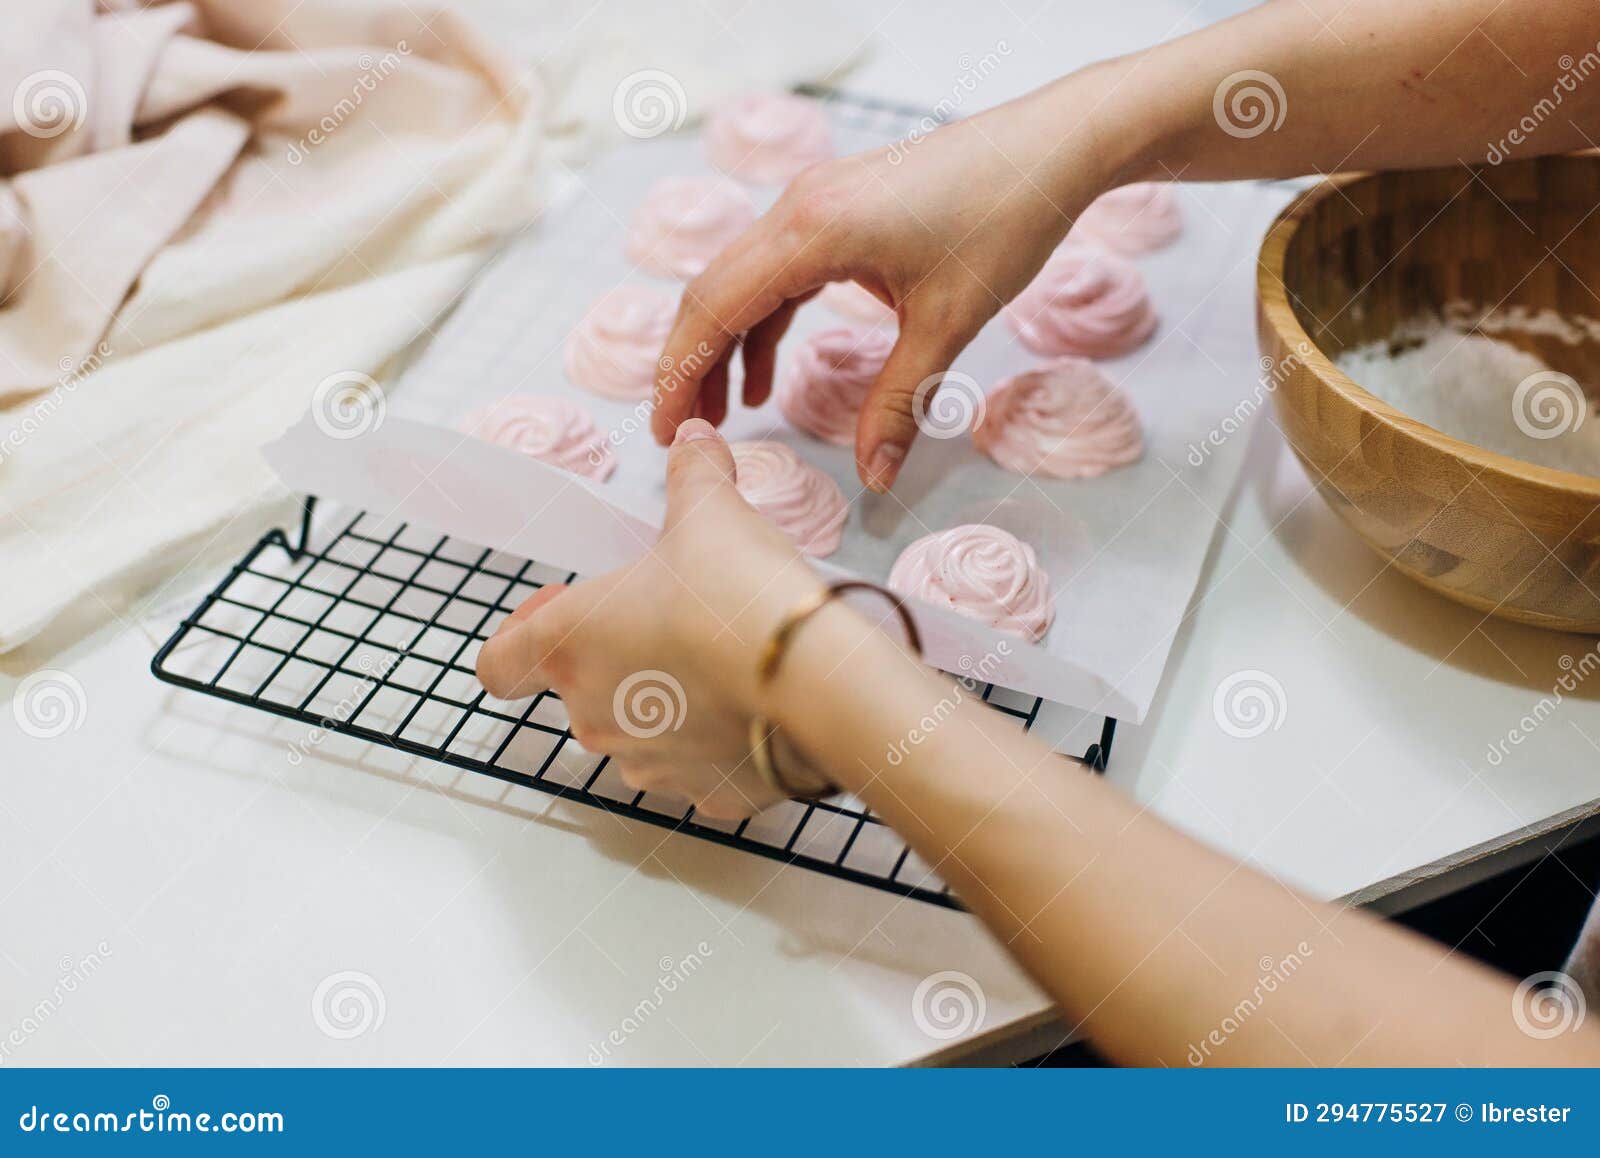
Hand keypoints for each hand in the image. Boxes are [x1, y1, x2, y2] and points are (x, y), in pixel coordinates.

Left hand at [476, 419, 831, 818]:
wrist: (813, 678)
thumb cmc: (737, 594)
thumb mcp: (710, 512)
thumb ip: (694, 474)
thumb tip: (695, 441)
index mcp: (569, 646)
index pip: (497, 664)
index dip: (519, 635)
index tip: (560, 607)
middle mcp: (594, 716)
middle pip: (580, 693)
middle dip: (617, 659)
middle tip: (668, 620)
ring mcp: (649, 764)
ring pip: (641, 735)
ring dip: (665, 704)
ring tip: (721, 663)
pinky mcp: (708, 797)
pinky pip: (701, 770)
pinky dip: (718, 745)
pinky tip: (755, 709)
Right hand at [648, 75, 1134, 491]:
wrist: (1052, 148)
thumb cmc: (1005, 219)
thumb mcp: (948, 324)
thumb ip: (901, 403)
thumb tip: (874, 477)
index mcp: (812, 232)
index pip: (713, 308)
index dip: (680, 375)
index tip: (666, 432)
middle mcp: (797, 208)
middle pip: (712, 294)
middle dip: (691, 367)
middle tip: (683, 434)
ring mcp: (814, 202)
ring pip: (742, 283)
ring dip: (727, 348)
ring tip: (728, 414)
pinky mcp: (835, 207)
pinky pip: (777, 271)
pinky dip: (765, 324)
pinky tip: (768, 374)